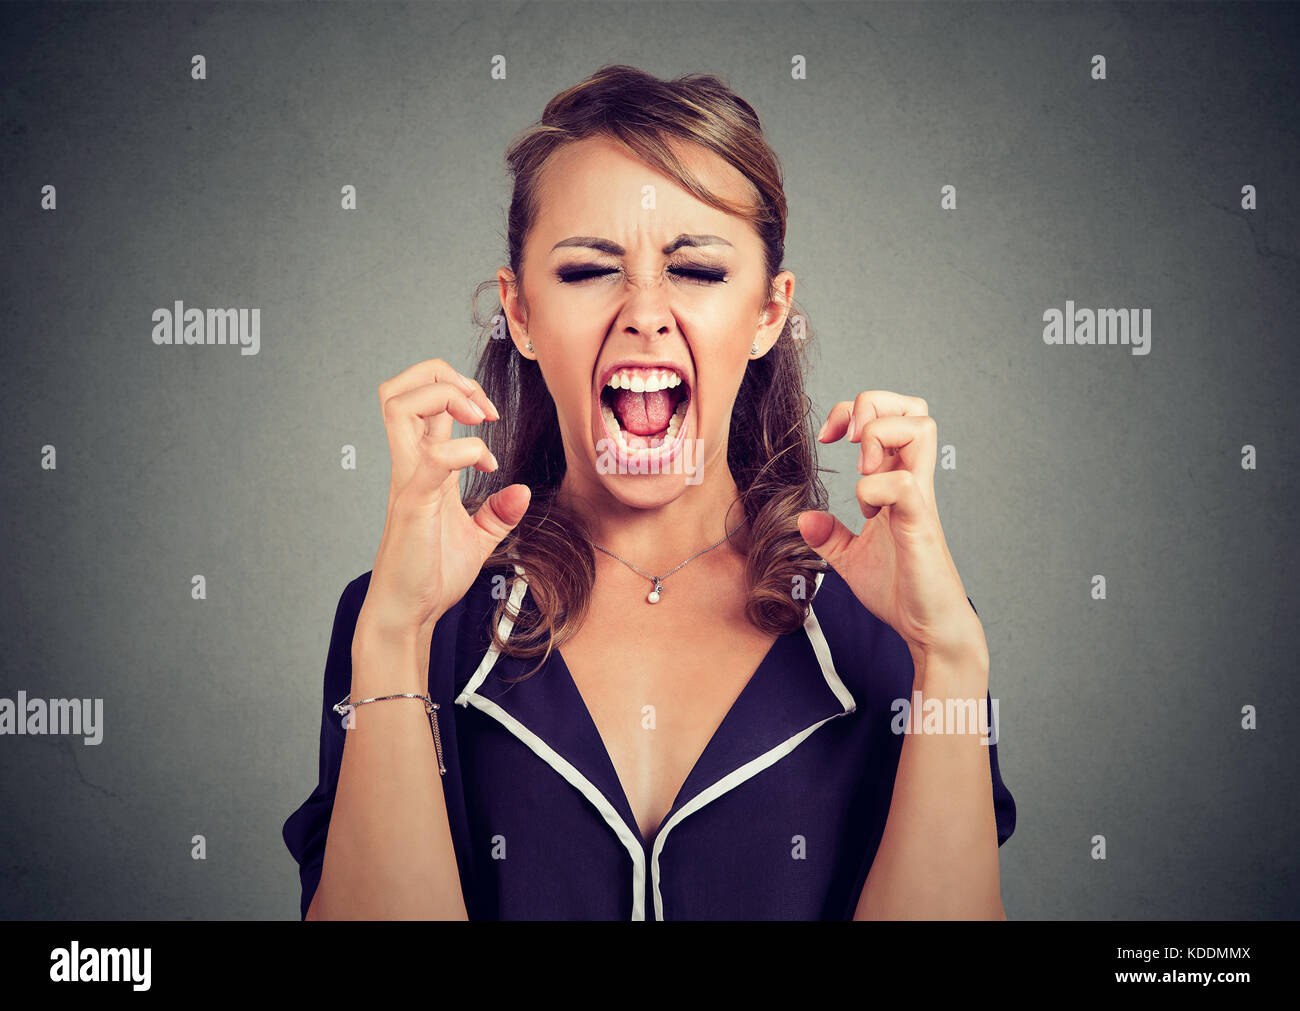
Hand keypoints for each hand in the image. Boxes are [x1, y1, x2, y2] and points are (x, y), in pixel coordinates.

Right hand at [358, 357, 530, 641]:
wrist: (410, 613)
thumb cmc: (432, 574)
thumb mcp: (478, 538)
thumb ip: (498, 513)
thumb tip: (521, 490)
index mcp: (422, 465)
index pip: (422, 400)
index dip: (458, 390)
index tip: (491, 421)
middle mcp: (409, 464)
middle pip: (399, 388)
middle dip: (442, 375)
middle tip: (480, 406)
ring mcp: (407, 480)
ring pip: (399, 404)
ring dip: (445, 395)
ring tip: (478, 418)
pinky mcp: (412, 503)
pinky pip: (434, 458)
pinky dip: (467, 449)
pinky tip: (487, 466)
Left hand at [797, 390, 986, 669]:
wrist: (926, 627)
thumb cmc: (900, 589)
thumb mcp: (851, 559)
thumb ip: (830, 536)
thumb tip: (804, 518)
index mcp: (897, 482)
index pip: (892, 416)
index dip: (855, 412)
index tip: (829, 437)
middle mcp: (912, 482)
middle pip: (914, 407)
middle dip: (872, 405)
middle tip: (846, 438)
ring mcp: (919, 499)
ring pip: (920, 427)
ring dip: (879, 435)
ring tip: (861, 468)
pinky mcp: (920, 524)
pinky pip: (903, 483)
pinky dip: (875, 486)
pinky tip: (867, 510)